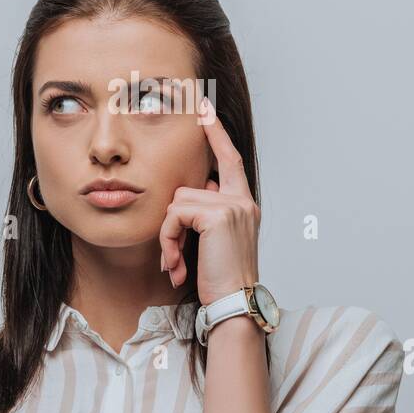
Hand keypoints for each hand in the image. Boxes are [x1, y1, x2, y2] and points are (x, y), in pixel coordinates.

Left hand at [159, 96, 259, 305]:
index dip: (216, 133)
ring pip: (177, 202)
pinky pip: (175, 215)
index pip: (229, 159)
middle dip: (173, 224)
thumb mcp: (215, 243)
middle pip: (189, 188)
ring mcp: (233, 205)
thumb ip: (207, 215)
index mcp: (244, 204)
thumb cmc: (221, 281)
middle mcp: (242, 201)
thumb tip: (186, 202)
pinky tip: (177, 264)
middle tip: (174, 257)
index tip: (204, 108)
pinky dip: (169, 240)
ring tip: (177, 263)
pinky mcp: (219, 215)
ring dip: (169, 236)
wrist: (233, 304)